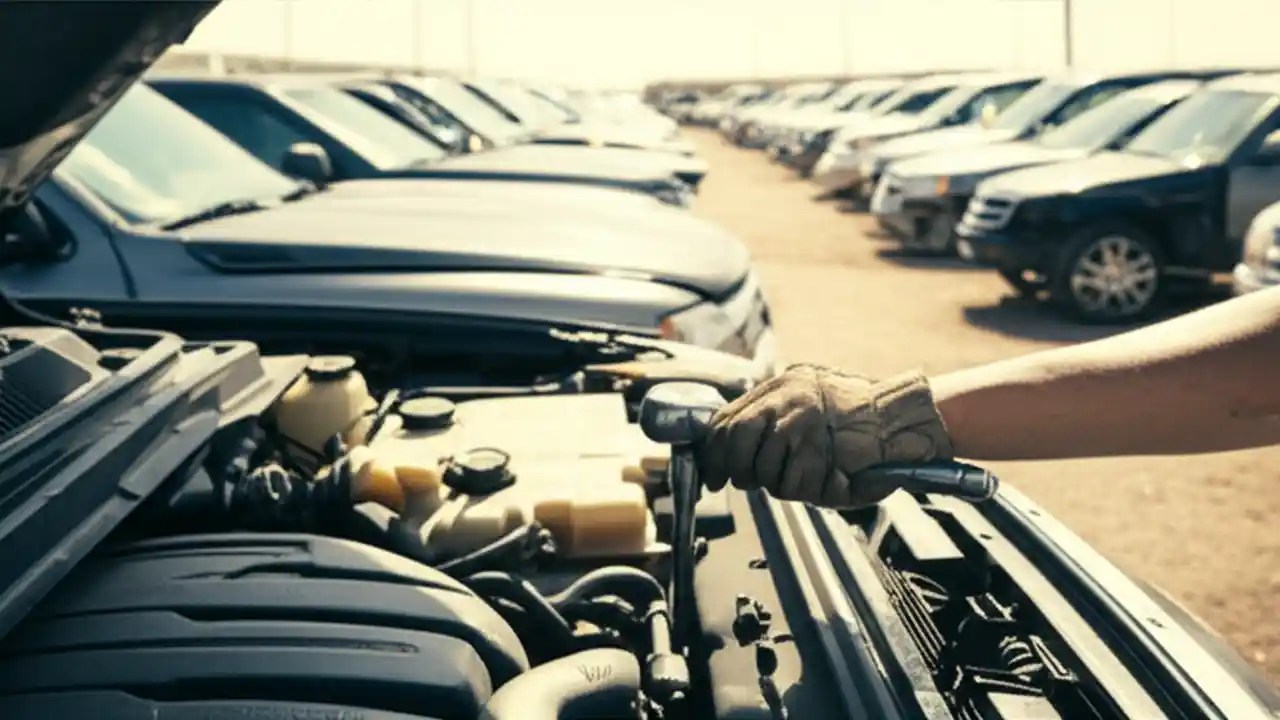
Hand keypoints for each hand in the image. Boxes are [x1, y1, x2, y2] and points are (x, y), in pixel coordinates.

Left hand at [697, 364, 953, 506]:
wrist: (904, 421)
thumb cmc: (859, 424)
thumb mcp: (809, 408)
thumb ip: (774, 419)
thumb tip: (730, 449)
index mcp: (782, 386)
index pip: (727, 418)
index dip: (714, 451)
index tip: (713, 474)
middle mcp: (787, 397)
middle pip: (736, 441)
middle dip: (737, 470)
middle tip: (751, 483)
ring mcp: (801, 420)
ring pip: (762, 468)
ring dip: (780, 484)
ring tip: (808, 475)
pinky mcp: (817, 445)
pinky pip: (791, 483)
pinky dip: (805, 491)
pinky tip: (827, 479)